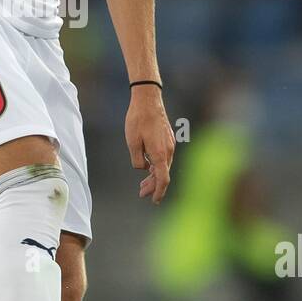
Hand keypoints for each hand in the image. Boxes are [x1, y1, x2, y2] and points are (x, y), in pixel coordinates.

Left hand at [125, 85, 173, 203]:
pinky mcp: (167, 139)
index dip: (159, 192)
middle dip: (153, 186)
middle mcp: (168, 151)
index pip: (163, 179)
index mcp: (160, 154)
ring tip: (143, 184)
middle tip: (141, 193)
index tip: (154, 201)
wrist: (148, 100)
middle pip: (163, 174)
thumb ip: (137, 160)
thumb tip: (143, 168)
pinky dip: (157, 166)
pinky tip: (148, 168)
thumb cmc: (138, 120)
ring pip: (164, 166)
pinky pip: (164, 157)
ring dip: (154, 176)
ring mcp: (169, 144)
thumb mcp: (132, 143)